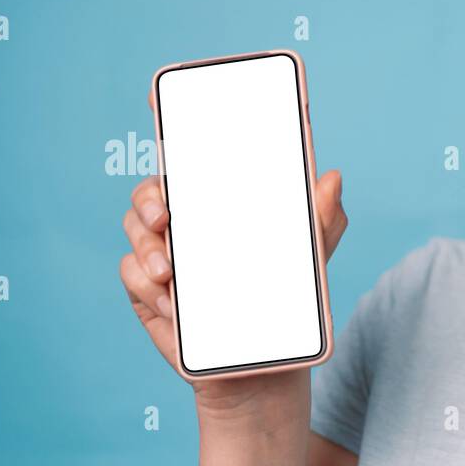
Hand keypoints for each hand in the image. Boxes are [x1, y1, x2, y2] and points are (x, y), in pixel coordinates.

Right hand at [119, 93, 347, 403]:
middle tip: (164, 215)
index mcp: (219, 204)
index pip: (190, 160)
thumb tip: (332, 177)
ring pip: (136, 231)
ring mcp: (163, 254)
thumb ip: (321, 218)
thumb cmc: (284, 300)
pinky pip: (132, 276)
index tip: (158, 101)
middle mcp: (185, 222)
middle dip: (149, 197)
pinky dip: (147, 285)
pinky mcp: (149, 290)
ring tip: (170, 272)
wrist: (265, 364)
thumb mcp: (310, 258)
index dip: (172, 128)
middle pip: (150, 192)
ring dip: (148, 247)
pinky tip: (170, 302)